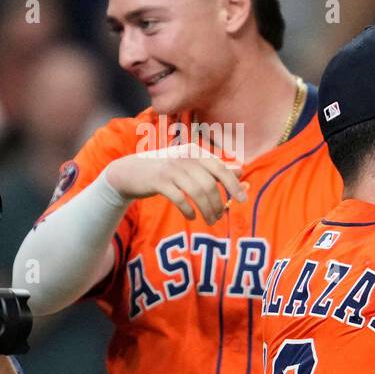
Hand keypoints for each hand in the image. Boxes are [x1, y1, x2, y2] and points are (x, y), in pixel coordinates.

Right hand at [104, 143, 247, 224]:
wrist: (131, 171)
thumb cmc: (168, 170)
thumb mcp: (192, 166)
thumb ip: (215, 169)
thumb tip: (241, 171)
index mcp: (195, 153)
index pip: (220, 168)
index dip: (233, 184)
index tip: (243, 200)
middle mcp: (184, 158)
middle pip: (209, 183)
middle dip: (217, 203)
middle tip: (219, 217)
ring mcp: (170, 169)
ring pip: (196, 192)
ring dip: (206, 209)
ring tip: (210, 220)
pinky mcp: (158, 181)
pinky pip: (179, 197)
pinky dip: (188, 209)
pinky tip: (192, 216)